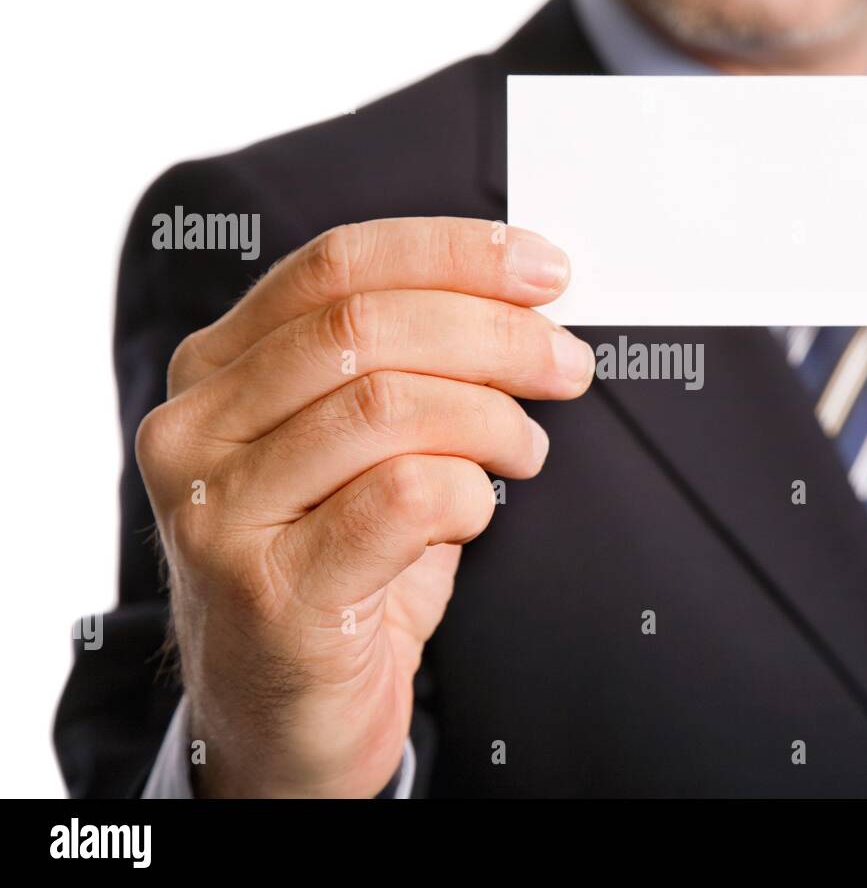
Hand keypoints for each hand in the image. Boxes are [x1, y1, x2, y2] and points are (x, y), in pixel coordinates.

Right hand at [135, 218, 593, 796]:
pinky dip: (468, 494)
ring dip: (490, 418)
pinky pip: (403, 497)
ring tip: (524, 450)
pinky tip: (475, 513)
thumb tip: (524, 306)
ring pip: (385, 407)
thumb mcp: (355, 452)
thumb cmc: (338, 571)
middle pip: (364, 329)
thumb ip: (403, 371)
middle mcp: (196, 431)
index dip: (453, 254)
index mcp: (216, 372)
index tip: (544, 268)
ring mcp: (218, 512)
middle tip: (565, 364)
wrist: (288, 717)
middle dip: (494, 333)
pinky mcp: (270, 589)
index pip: (336, 267)